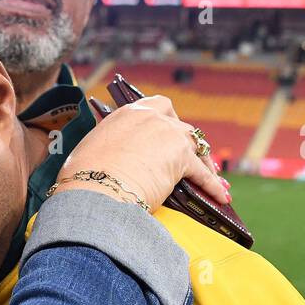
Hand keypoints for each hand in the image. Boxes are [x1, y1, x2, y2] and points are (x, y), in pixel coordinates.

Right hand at [58, 94, 227, 209]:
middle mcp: (152, 118)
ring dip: (205, 161)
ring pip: (197, 145)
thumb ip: (106, 145)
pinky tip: (221, 196)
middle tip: (191, 158)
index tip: (167, 131)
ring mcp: (170, 136)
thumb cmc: (83, 175)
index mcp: (128, 112)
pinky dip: (213, 186)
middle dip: (188, 143)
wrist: (94, 188)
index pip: (157, 107)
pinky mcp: (182, 159)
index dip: (166, 121)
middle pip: (181, 126)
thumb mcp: (91, 149)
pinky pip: (203, 174)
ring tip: (211, 179)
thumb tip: (103, 156)